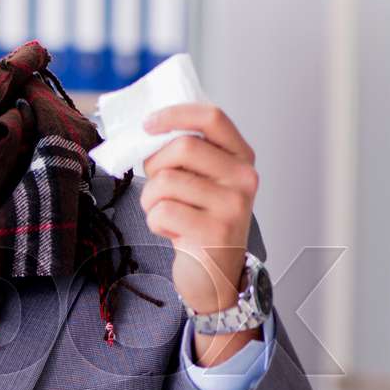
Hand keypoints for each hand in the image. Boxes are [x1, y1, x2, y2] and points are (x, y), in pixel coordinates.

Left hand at [137, 105, 260, 364]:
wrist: (215, 275)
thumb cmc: (199, 220)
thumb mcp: (201, 181)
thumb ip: (185, 154)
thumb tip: (144, 130)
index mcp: (241, 157)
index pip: (212, 118)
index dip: (175, 114)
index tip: (147, 123)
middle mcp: (244, 178)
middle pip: (182, 147)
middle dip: (155, 165)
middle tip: (157, 185)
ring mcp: (233, 205)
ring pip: (166, 181)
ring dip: (151, 200)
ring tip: (168, 214)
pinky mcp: (215, 232)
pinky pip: (162, 211)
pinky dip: (155, 222)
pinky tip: (172, 232)